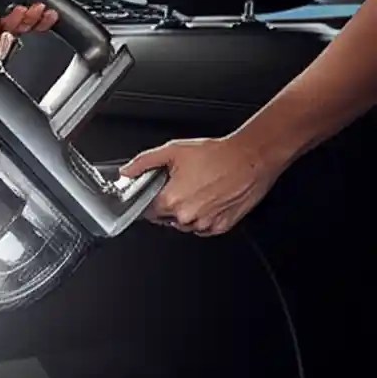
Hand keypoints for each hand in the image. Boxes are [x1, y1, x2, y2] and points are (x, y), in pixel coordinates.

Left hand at [119, 136, 290, 235]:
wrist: (252, 157)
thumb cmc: (218, 154)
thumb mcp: (174, 151)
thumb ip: (144, 162)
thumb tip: (126, 172)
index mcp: (171, 200)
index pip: (147, 211)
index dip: (152, 199)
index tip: (159, 192)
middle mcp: (186, 216)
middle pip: (166, 218)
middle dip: (170, 204)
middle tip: (185, 185)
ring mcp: (205, 223)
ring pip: (186, 224)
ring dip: (188, 212)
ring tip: (201, 189)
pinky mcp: (222, 226)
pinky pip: (205, 227)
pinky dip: (205, 216)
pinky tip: (211, 198)